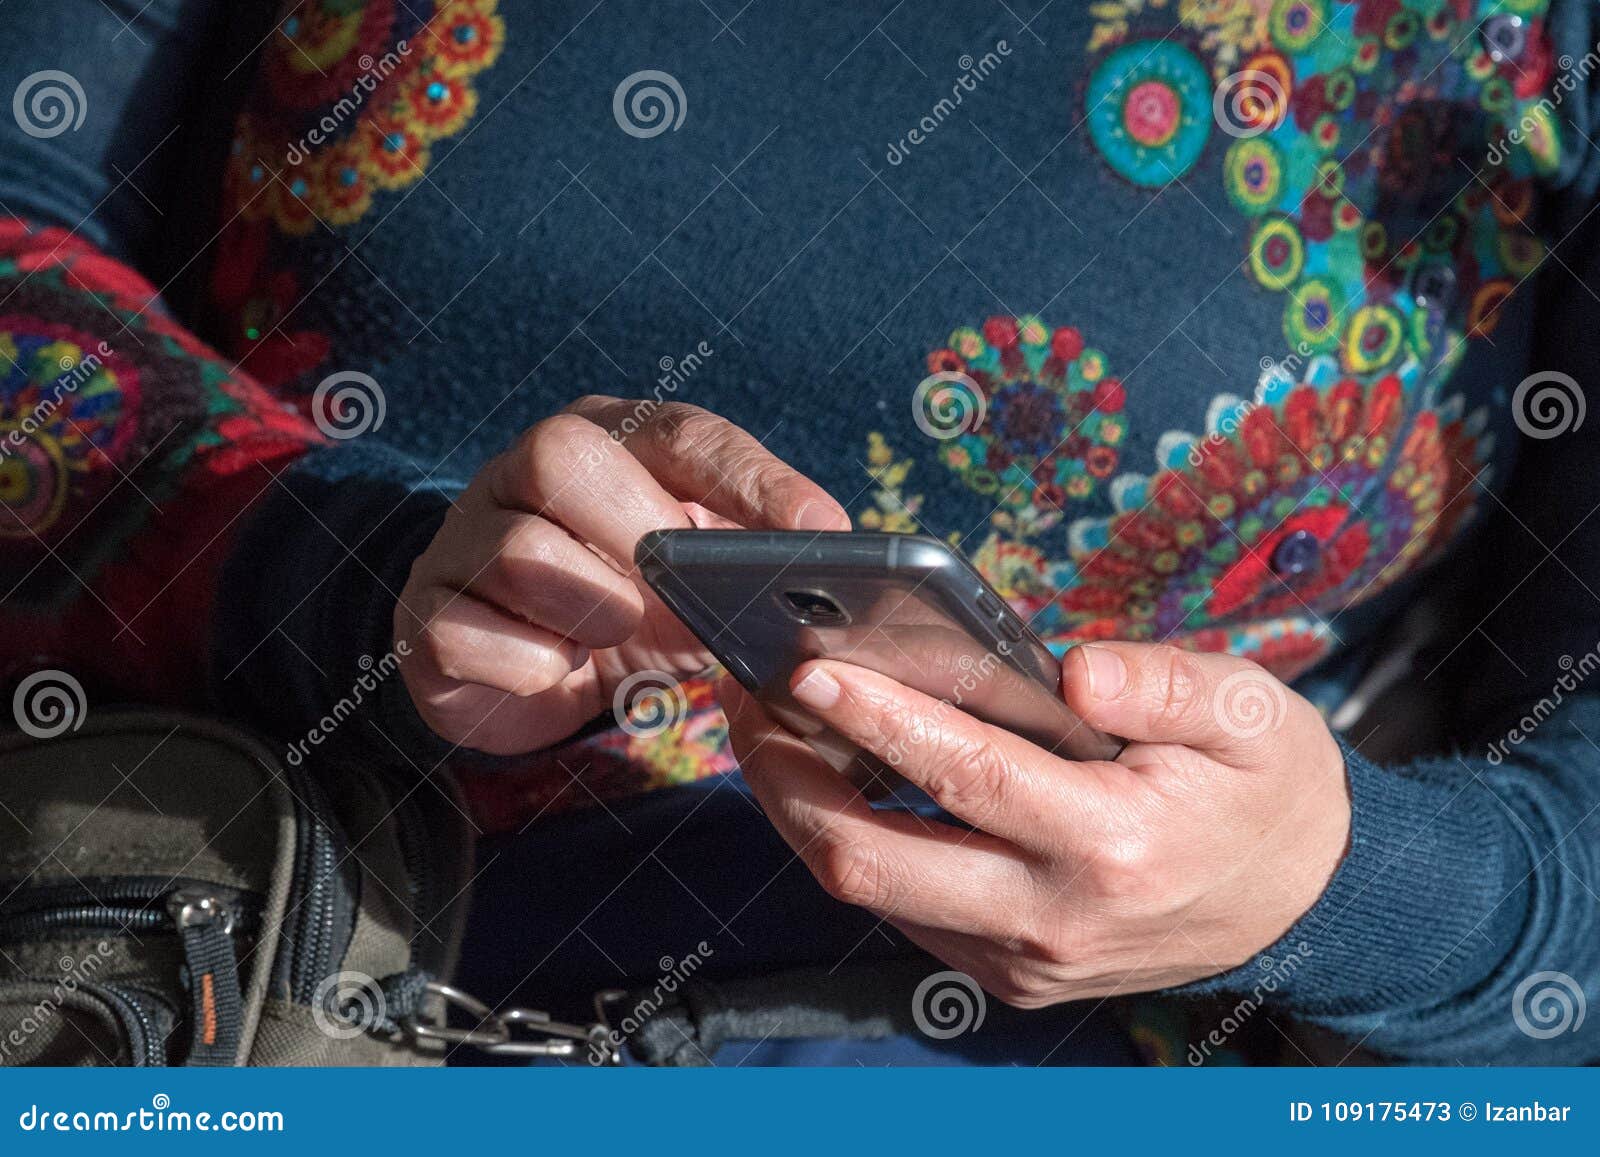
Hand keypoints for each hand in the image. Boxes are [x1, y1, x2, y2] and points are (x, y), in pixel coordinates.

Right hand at [396, 396, 847, 754]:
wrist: (533, 671)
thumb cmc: (632, 606)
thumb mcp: (697, 578)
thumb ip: (744, 556)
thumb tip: (823, 556)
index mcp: (609, 438)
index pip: (684, 433)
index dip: (754, 482)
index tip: (823, 533)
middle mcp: (523, 468)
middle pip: (562, 456)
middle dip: (638, 531)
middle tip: (677, 593)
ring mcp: (464, 535)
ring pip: (517, 550)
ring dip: (589, 610)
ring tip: (613, 637)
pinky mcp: (426, 612)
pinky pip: (467, 632)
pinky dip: (532, 666)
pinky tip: (557, 672)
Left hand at [722, 642, 1350, 1005]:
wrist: (1303, 902)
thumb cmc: (1268, 789)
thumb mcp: (1250, 710)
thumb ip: (1162, 681)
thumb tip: (1069, 671)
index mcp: (1112, 844)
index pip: (966, 775)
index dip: (879, 719)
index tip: (809, 668)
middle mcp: (1053, 917)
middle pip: (875, 861)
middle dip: (791, 781)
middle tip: (748, 702)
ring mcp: (1023, 959)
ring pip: (872, 894)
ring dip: (804, 814)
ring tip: (771, 732)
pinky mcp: (1008, 975)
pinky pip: (905, 911)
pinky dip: (854, 847)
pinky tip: (834, 783)